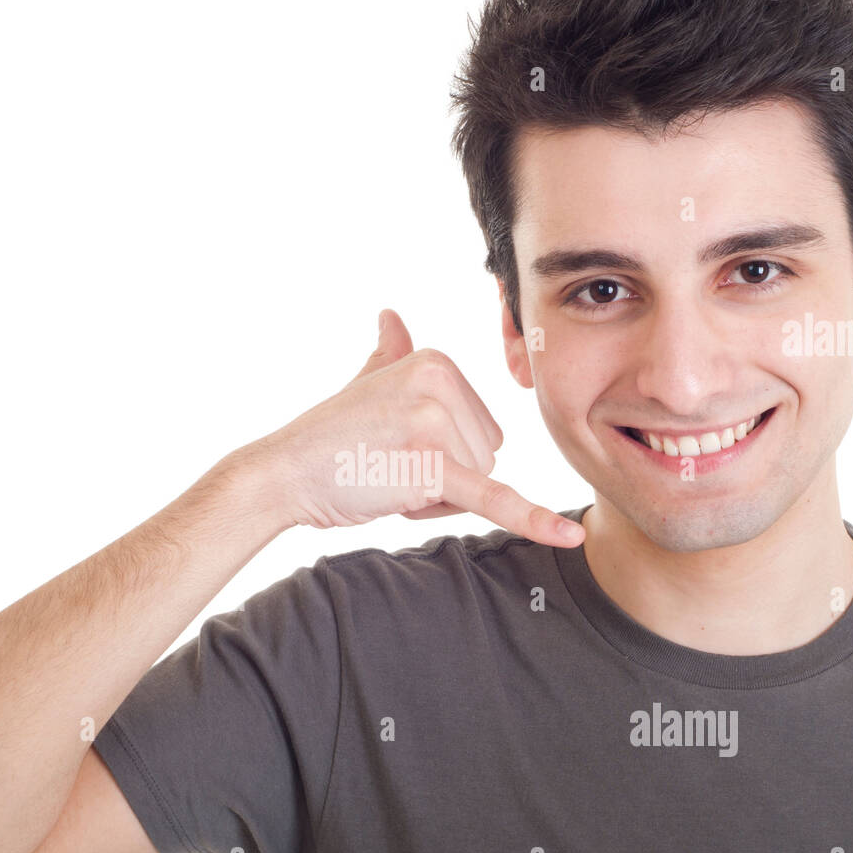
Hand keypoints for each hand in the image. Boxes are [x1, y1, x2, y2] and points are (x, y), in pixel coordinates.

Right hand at [250, 308, 584, 547]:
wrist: (284, 473)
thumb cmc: (327, 437)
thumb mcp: (365, 382)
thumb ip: (389, 352)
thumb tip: (392, 316)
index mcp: (435, 361)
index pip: (480, 428)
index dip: (442, 454)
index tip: (392, 445)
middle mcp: (440, 383)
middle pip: (485, 455)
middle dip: (443, 477)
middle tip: (387, 467)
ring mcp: (436, 423)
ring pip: (479, 483)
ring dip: (436, 497)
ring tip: (386, 479)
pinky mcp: (432, 466)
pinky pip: (492, 499)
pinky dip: (531, 521)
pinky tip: (568, 536)